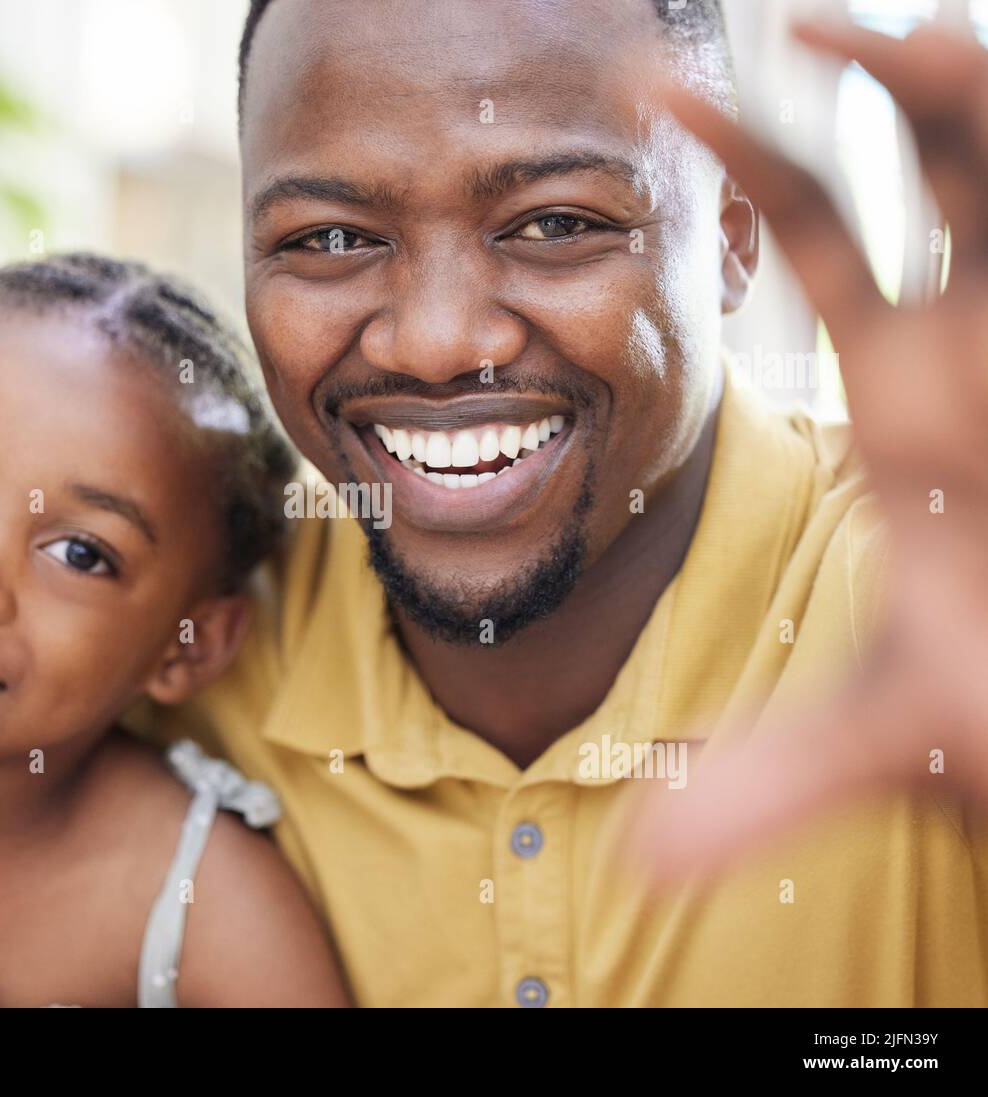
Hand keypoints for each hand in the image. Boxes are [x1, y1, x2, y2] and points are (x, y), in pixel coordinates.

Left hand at [629, 20, 987, 879]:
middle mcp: (981, 340)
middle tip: (819, 16)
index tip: (660, 91)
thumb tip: (645, 866)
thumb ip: (775, 782)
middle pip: (935, 158)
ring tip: (916, 32)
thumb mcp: (898, 730)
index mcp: (903, 392)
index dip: (749, 155)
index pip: (815, 235)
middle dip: (892, 75)